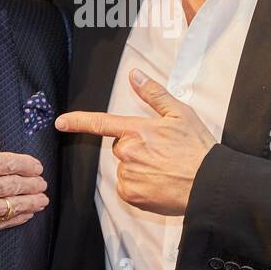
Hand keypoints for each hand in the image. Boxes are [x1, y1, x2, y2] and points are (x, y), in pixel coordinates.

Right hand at [0, 138, 47, 247]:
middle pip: (17, 185)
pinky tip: (26, 215)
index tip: (36, 166)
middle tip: (42, 183)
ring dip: (32, 202)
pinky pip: (3, 223)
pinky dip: (18, 218)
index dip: (28, 165)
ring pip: (15, 206)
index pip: (10, 163)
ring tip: (42, 199)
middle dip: (34, 183)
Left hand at [55, 68, 216, 215]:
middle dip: (136, 148)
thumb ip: (153, 93)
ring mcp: (128, 175)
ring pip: (125, 168)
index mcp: (137, 129)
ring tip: (164, 170)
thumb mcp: (180, 113)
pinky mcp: (132, 195)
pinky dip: (140, 187)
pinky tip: (159, 184)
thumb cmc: (197, 148)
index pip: (101, 123)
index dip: (78, 121)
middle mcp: (128, 152)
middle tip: (162, 153)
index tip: (60, 122)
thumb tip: (134, 74)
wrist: (210, 183)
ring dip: (139, 169)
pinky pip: (128, 188)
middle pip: (121, 148)